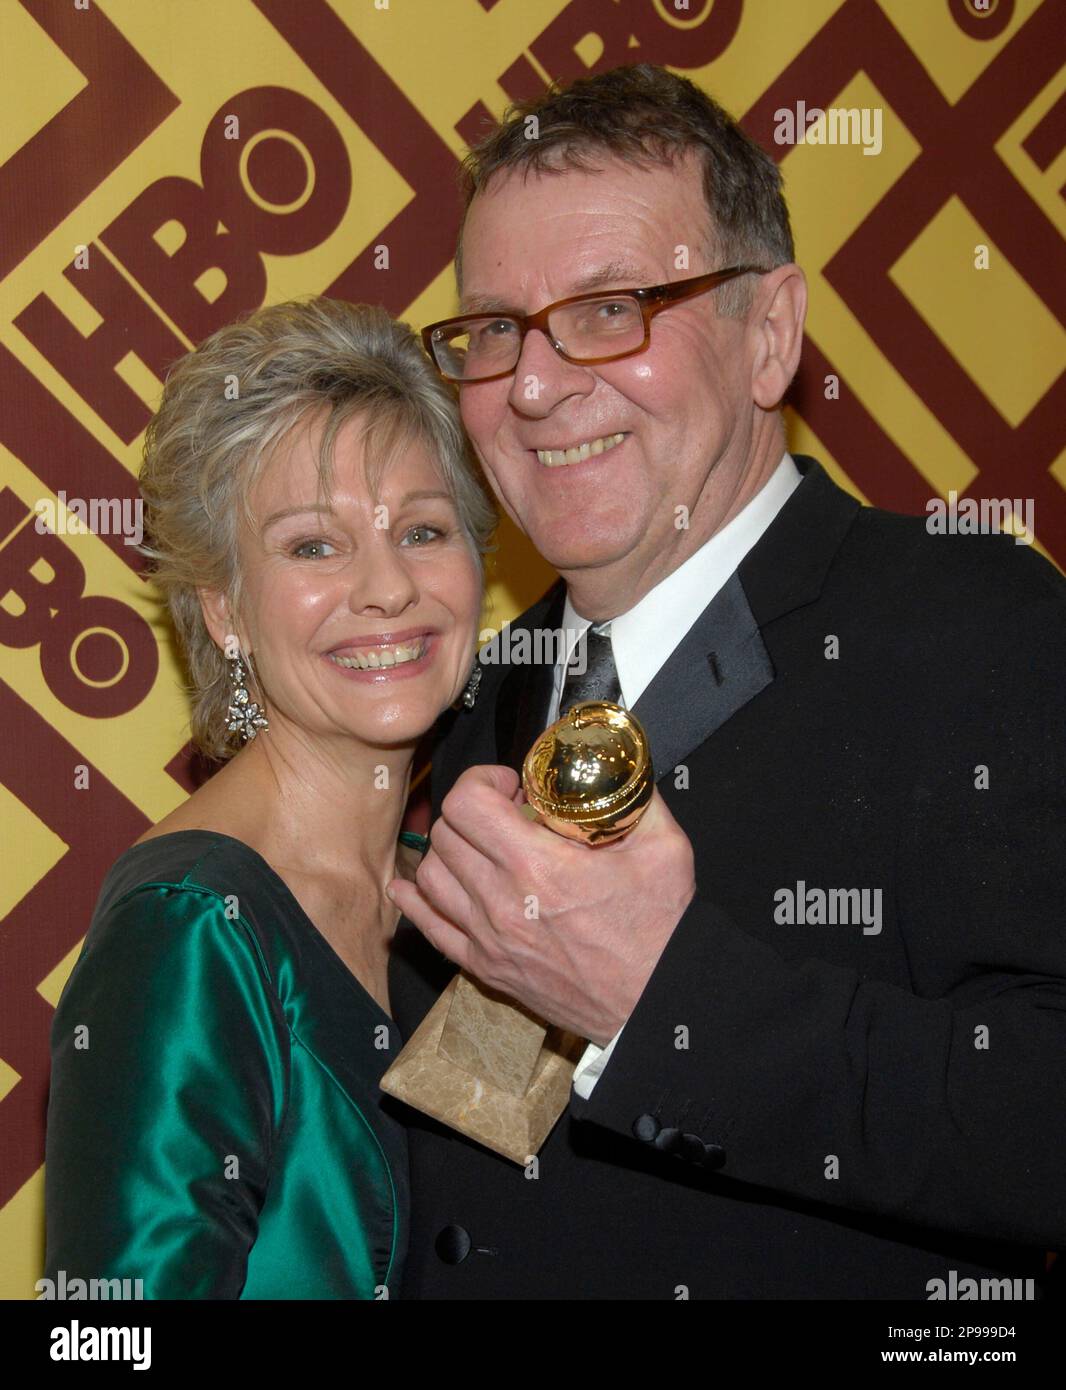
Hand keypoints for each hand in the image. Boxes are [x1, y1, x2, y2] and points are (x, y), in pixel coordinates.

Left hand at [387, 765, 695, 1043]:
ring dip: (450, 850)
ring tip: (480, 846)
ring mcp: (488, 937)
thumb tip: (617, 761)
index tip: (509, 786)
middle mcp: (503, 901)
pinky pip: (429, 927)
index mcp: (540, 867)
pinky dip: (416, 900)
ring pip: (429, 874)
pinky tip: (417, 884)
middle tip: (503, 813)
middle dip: (470, 811)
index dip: (482, 781)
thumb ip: (635, 796)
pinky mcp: (486, 966)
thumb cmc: (660, 933)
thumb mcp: (664, 848)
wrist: (656, 1002)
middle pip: (444, 833)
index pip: (466, 804)